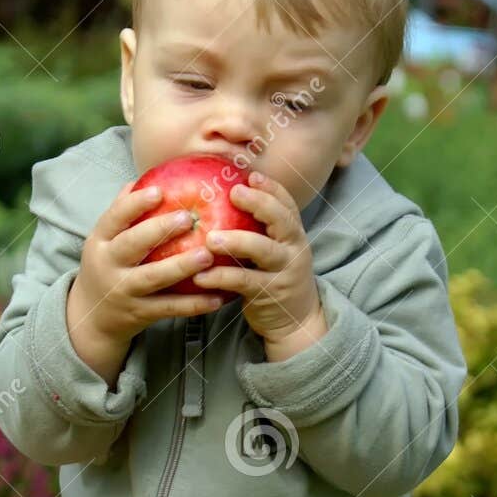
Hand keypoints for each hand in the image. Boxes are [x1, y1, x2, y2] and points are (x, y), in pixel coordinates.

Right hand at [69, 181, 225, 347]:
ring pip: (153, 278)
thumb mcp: (105, 240)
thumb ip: (122, 212)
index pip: (114, 217)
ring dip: (181, 266)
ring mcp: (124, 291)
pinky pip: (169, 308)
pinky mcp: (139, 313)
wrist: (92, 318)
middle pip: (133, 244)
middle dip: (160, 230)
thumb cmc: (107, 267)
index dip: (136, 204)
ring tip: (207, 256)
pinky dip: (193, 304)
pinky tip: (217, 298)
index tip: (159, 191)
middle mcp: (108, 265)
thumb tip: (144, 178)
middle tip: (188, 218)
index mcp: (100, 241)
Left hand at [192, 171, 324, 346]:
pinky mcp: (269, 293)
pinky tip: (200, 277)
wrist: (296, 320)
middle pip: (282, 220)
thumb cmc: (273, 277)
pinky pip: (244, 282)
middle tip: (233, 193)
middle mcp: (293, 248)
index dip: (271, 188)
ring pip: (263, 250)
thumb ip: (257, 229)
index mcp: (293, 233)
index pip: (287, 204)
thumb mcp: (273, 250)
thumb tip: (221, 198)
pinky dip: (222, 277)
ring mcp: (284, 271)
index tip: (250, 175)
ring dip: (236, 241)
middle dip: (259, 204)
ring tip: (210, 238)